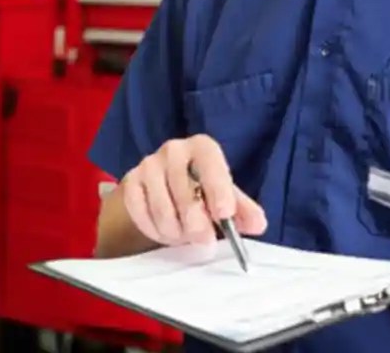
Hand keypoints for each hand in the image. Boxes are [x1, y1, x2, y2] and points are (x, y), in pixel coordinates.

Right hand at [121, 134, 266, 246]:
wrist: (166, 183)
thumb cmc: (202, 187)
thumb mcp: (226, 195)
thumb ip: (243, 210)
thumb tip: (258, 225)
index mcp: (202, 148)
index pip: (211, 165)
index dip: (218, 190)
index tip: (224, 214)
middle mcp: (174, 150)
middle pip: (184, 191)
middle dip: (196, 222)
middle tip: (205, 240)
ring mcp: (149, 165)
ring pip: (161, 208)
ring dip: (176, 231)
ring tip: (186, 236)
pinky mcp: (130, 182)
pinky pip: (141, 214)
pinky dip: (156, 230)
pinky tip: (168, 232)